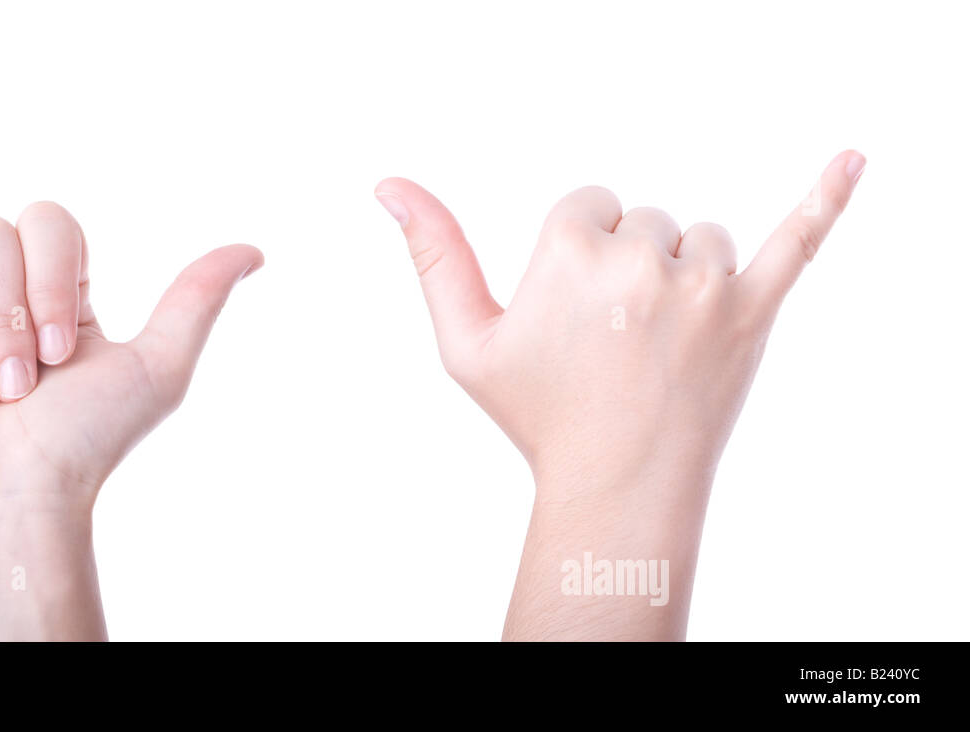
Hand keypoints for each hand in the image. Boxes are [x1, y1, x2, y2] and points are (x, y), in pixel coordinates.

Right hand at [0, 144, 261, 638]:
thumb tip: (252, 249)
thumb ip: (195, 298)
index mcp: (56, 282)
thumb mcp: (158, 364)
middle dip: (7, 309)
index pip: (48, 221)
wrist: (18, 497)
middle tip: (20, 380)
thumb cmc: (86, 442)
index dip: (54, 275)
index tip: (63, 348)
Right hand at [376, 151, 863, 638]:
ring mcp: (705, 284)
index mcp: (569, 253)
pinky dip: (825, 199)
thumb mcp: (466, 340)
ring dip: (684, 274)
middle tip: (616, 343)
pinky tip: (852, 161)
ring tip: (660, 344)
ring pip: (700, 238)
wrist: (621, 486)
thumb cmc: (539, 415)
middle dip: (628, 267)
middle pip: (642, 218)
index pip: (586, 206)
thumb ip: (432, 254)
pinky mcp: (754, 310)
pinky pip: (796, 241)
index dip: (577, 258)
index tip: (576, 317)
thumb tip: (388, 184)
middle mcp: (639, 258)